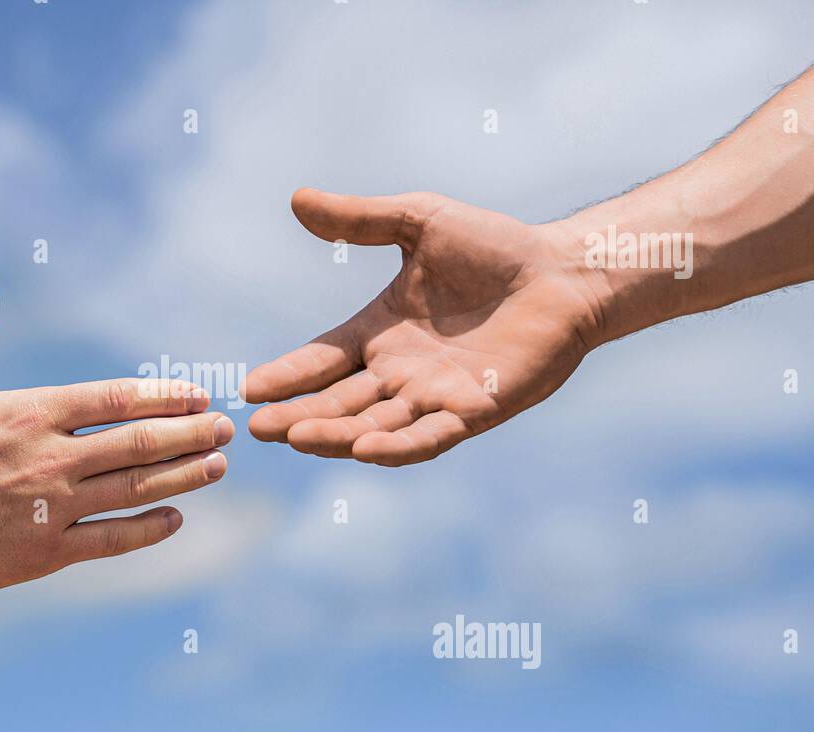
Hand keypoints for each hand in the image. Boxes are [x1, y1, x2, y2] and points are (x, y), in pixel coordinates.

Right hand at [0, 268, 232, 593]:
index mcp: (31, 414)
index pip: (115, 399)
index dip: (163, 396)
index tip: (197, 394)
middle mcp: (51, 460)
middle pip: (139, 443)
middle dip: (190, 434)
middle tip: (225, 428)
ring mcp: (53, 509)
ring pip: (135, 489)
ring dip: (183, 476)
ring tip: (218, 466)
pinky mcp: (45, 553)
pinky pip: (111, 541)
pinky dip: (148, 529)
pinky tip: (176, 518)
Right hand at [243, 188, 605, 465]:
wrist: (564, 271)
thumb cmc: (494, 246)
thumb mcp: (417, 221)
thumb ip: (359, 218)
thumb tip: (296, 199)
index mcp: (379, 333)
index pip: (321, 360)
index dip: (288, 375)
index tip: (249, 388)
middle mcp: (398, 372)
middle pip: (338, 402)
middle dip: (297, 416)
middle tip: (256, 428)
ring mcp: (433, 396)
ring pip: (373, 425)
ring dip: (334, 435)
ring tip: (296, 437)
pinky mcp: (473, 412)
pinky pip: (427, 437)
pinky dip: (397, 447)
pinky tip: (364, 451)